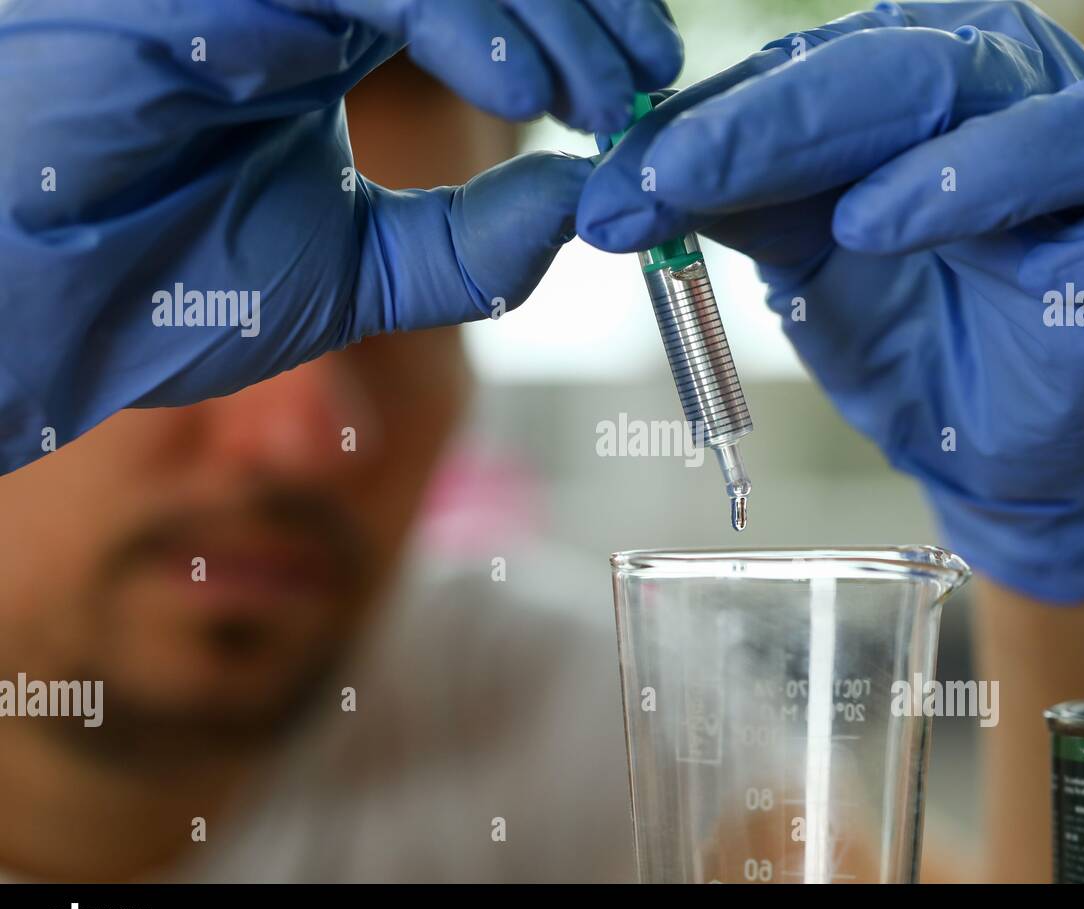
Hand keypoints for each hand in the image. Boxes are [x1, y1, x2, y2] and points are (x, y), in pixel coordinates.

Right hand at [0, 0, 682, 473]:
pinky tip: (516, 84)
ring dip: (536, 5)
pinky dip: (453, 10)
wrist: (41, 325)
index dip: (576, 28)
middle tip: (647, 82)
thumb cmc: (171, 296)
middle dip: (581, 3)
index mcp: (327, 37)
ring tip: (602, 96)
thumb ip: (470, 247)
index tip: (643, 97)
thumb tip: (578, 205)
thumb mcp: (359, 277)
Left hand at [577, 1, 1083, 601]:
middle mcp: (1023, 99)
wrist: (1000, 443)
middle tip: (684, 178)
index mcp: (930, 79)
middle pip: (924, 73)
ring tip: (862, 221)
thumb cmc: (905, 327)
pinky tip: (1042, 275)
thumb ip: (727, 202)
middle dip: (793, 126)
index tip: (620, 186)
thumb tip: (612, 188)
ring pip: (1063, 132)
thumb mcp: (798, 255)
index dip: (718, 126)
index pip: (820, 74)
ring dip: (961, 170)